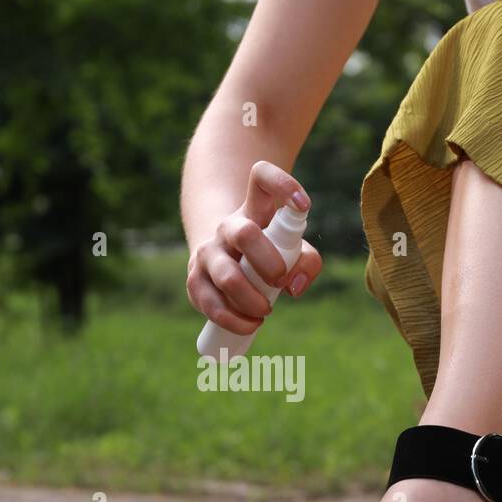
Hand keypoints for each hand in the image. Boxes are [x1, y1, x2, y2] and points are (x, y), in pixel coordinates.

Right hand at [185, 160, 322, 334]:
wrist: (220, 257)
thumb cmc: (266, 252)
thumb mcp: (291, 249)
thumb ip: (306, 262)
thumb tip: (293, 286)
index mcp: (254, 209)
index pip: (262, 177)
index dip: (283, 184)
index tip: (304, 205)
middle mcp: (227, 226)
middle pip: (244, 233)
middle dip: (268, 262)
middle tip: (280, 280)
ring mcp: (208, 252)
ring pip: (227, 276)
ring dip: (251, 299)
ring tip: (266, 311)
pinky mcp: (194, 280)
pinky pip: (211, 303)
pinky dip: (234, 319)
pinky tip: (250, 324)